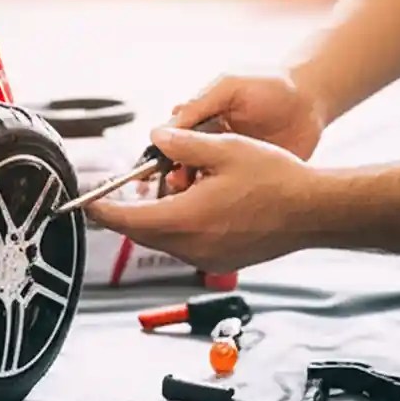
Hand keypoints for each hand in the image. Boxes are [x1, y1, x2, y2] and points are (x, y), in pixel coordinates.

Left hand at [86, 126, 320, 272]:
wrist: (314, 212)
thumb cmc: (276, 179)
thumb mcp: (225, 149)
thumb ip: (184, 144)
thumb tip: (154, 138)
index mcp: (186, 218)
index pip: (128, 219)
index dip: (102, 210)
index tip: (85, 202)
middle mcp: (191, 246)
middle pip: (140, 233)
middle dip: (124, 214)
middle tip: (112, 197)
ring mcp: (205, 258)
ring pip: (162, 240)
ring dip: (154, 219)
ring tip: (167, 192)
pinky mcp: (219, 261)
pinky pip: (184, 247)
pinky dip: (176, 229)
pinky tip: (192, 207)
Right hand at [165, 72, 326, 191]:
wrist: (311, 100)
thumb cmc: (271, 85)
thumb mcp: (231, 86)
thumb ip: (200, 104)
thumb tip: (163, 128)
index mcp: (202, 121)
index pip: (173, 140)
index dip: (164, 153)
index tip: (160, 163)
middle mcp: (212, 144)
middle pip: (182, 166)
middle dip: (176, 175)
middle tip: (177, 182)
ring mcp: (230, 164)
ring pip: (202, 183)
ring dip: (194, 191)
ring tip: (193, 194)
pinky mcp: (249, 179)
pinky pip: (228, 194)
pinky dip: (218, 201)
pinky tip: (215, 203)